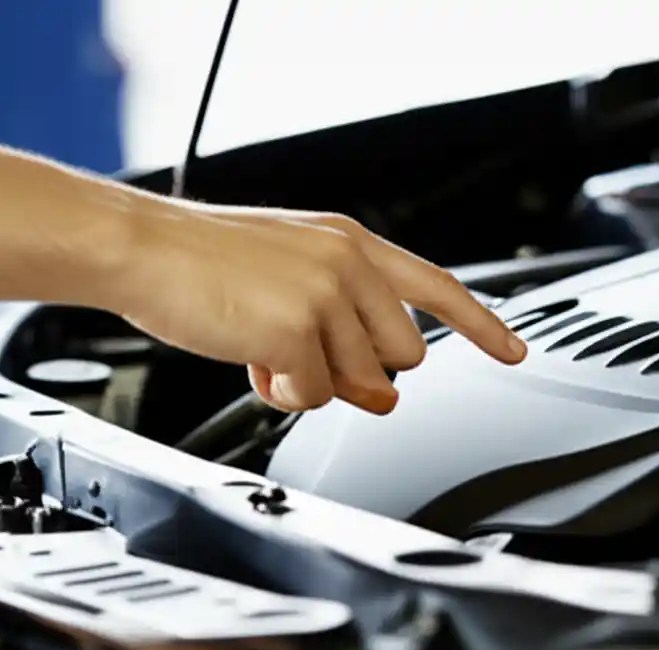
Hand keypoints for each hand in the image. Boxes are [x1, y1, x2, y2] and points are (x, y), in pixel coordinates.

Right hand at [110, 199, 527, 415]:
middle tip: (309, 362)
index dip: (482, 324)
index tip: (514, 351)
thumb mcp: (286, 279)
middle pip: (403, 356)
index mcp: (349, 241)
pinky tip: (249, 361)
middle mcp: (347, 263)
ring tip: (265, 352)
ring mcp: (325, 296)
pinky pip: (312, 398)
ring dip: (313, 384)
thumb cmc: (203, 261)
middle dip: (361, 373)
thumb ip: (343, 329)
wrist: (144, 248)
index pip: (436, 286)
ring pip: (359, 384)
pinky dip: (281, 394)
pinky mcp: (295, 331)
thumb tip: (383, 396)